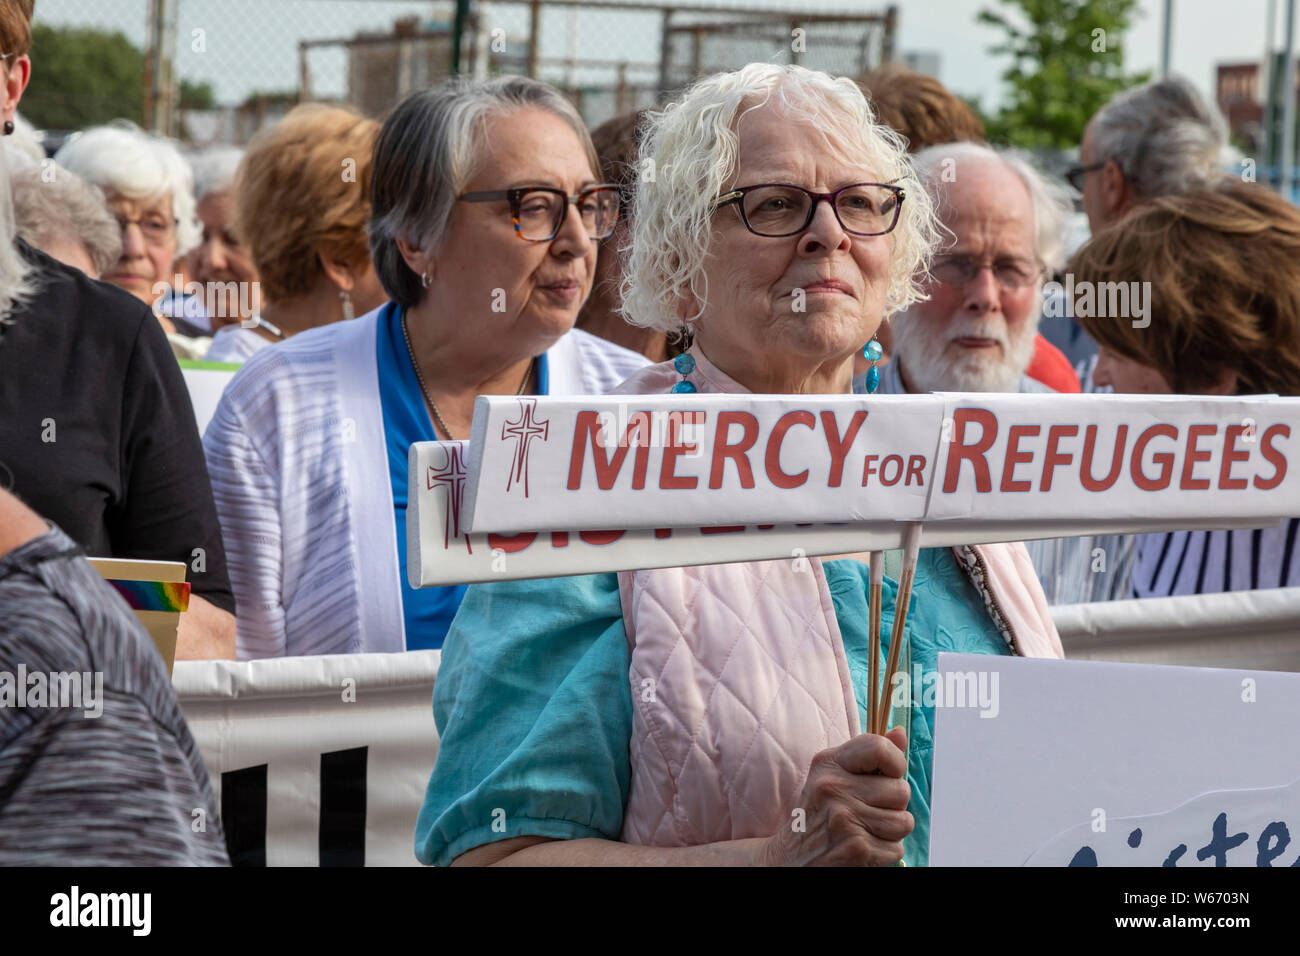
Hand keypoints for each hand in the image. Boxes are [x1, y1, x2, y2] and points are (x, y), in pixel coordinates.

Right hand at [757, 727, 912, 865]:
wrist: (789, 859)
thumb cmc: (818, 814)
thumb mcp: (833, 776)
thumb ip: (869, 754)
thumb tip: (901, 734)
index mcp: (829, 764)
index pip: (879, 748)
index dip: (896, 762)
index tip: (889, 775)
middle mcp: (834, 788)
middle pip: (901, 790)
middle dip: (893, 805)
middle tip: (868, 811)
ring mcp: (845, 818)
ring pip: (904, 821)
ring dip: (891, 831)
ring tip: (866, 830)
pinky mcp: (856, 848)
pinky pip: (897, 848)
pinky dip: (885, 853)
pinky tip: (863, 847)